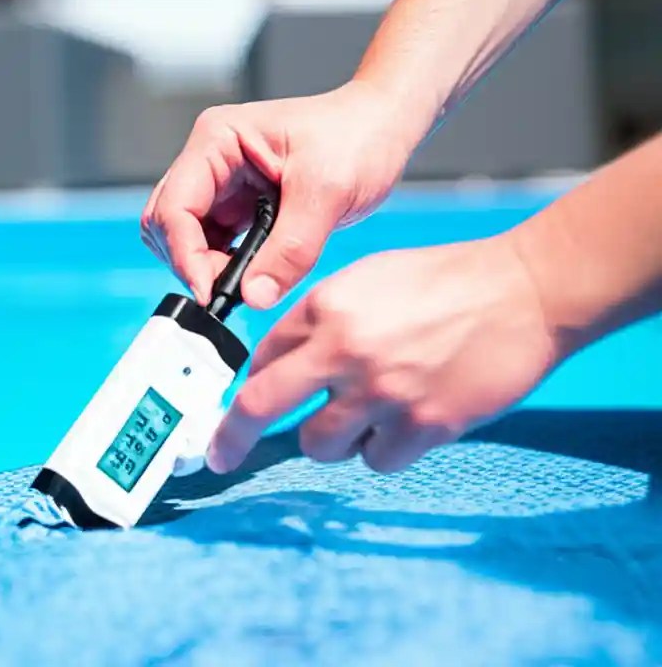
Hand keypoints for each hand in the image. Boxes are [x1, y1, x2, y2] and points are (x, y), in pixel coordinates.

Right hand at [141, 80, 419, 308]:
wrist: (384, 126)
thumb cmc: (358, 135)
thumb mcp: (328, 192)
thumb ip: (291, 248)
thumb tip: (254, 296)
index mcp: (218, 140)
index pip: (175, 206)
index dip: (185, 254)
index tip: (209, 291)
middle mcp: (210, 161)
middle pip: (167, 224)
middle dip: (190, 262)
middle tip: (230, 289)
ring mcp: (221, 185)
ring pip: (184, 239)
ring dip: (205, 268)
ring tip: (249, 281)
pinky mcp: (237, 208)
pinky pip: (212, 246)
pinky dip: (224, 268)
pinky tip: (254, 276)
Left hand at [208, 235, 559, 473]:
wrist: (525, 293)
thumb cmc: (447, 283)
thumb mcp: (367, 280)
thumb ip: (318, 320)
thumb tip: (276, 365)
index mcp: (327, 307)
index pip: (263, 358)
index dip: (250, 384)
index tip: (236, 408)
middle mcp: (345, 350)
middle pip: (261, 406)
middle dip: (231, 438)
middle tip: (217, 457)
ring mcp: (384, 392)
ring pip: (320, 445)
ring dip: (332, 439)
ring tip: (365, 414)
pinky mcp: (424, 426)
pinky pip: (375, 462)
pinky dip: (382, 451)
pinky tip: (403, 423)